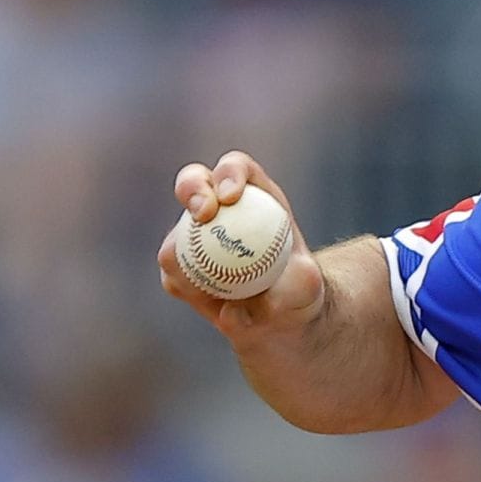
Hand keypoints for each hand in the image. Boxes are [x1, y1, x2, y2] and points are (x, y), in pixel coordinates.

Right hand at [158, 150, 324, 339]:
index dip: (228, 173)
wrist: (286, 313)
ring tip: (212, 290)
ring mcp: (194, 238)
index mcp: (255, 195)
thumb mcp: (307, 288)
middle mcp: (219, 209)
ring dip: (185, 260)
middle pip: (193, 182)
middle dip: (192, 189)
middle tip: (204, 215)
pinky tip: (211, 304)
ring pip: (174, 240)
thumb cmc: (300, 290)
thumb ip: (286, 288)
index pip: (236, 168)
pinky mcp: (181, 269)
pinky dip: (187, 289)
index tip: (230, 197)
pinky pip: (173, 277)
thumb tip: (239, 306)